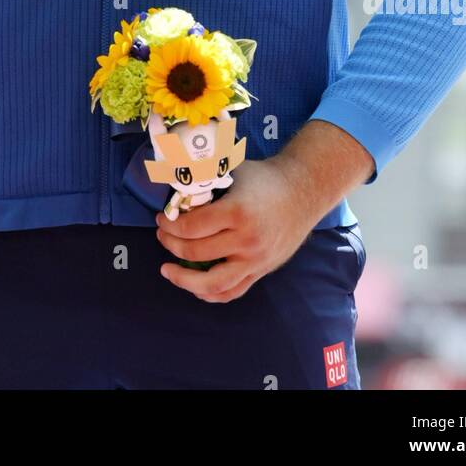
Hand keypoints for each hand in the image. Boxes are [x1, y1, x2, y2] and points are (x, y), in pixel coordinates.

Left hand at [154, 158, 314, 302]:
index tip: (162, 218)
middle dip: (171, 244)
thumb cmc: (265, 178)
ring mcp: (255, 260)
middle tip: (162, 235)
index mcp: (238, 212)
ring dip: (184, 280)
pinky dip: (210, 294)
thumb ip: (207, 181)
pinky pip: (232, 291)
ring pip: (213, 283)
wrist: (303, 192)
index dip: (171, 224)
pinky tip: (194, 287)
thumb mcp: (234, 171)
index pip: (193, 227)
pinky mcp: (262, 271)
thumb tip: (176, 189)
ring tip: (167, 270)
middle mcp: (247, 240)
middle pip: (197, 253)